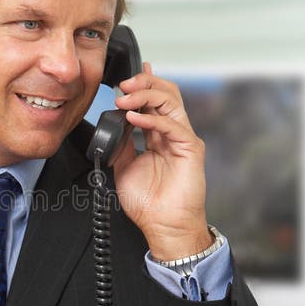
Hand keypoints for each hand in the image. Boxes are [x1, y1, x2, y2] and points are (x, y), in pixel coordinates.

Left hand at [112, 63, 211, 258]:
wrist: (162, 226)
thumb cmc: (148, 203)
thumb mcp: (124, 166)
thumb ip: (121, 142)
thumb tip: (113, 121)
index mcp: (158, 135)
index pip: (153, 100)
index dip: (141, 85)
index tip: (121, 79)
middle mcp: (172, 133)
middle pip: (164, 94)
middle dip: (142, 84)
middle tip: (121, 85)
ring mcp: (183, 138)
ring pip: (170, 101)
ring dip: (145, 95)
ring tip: (124, 98)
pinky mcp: (191, 148)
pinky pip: (172, 125)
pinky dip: (151, 118)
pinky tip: (133, 118)